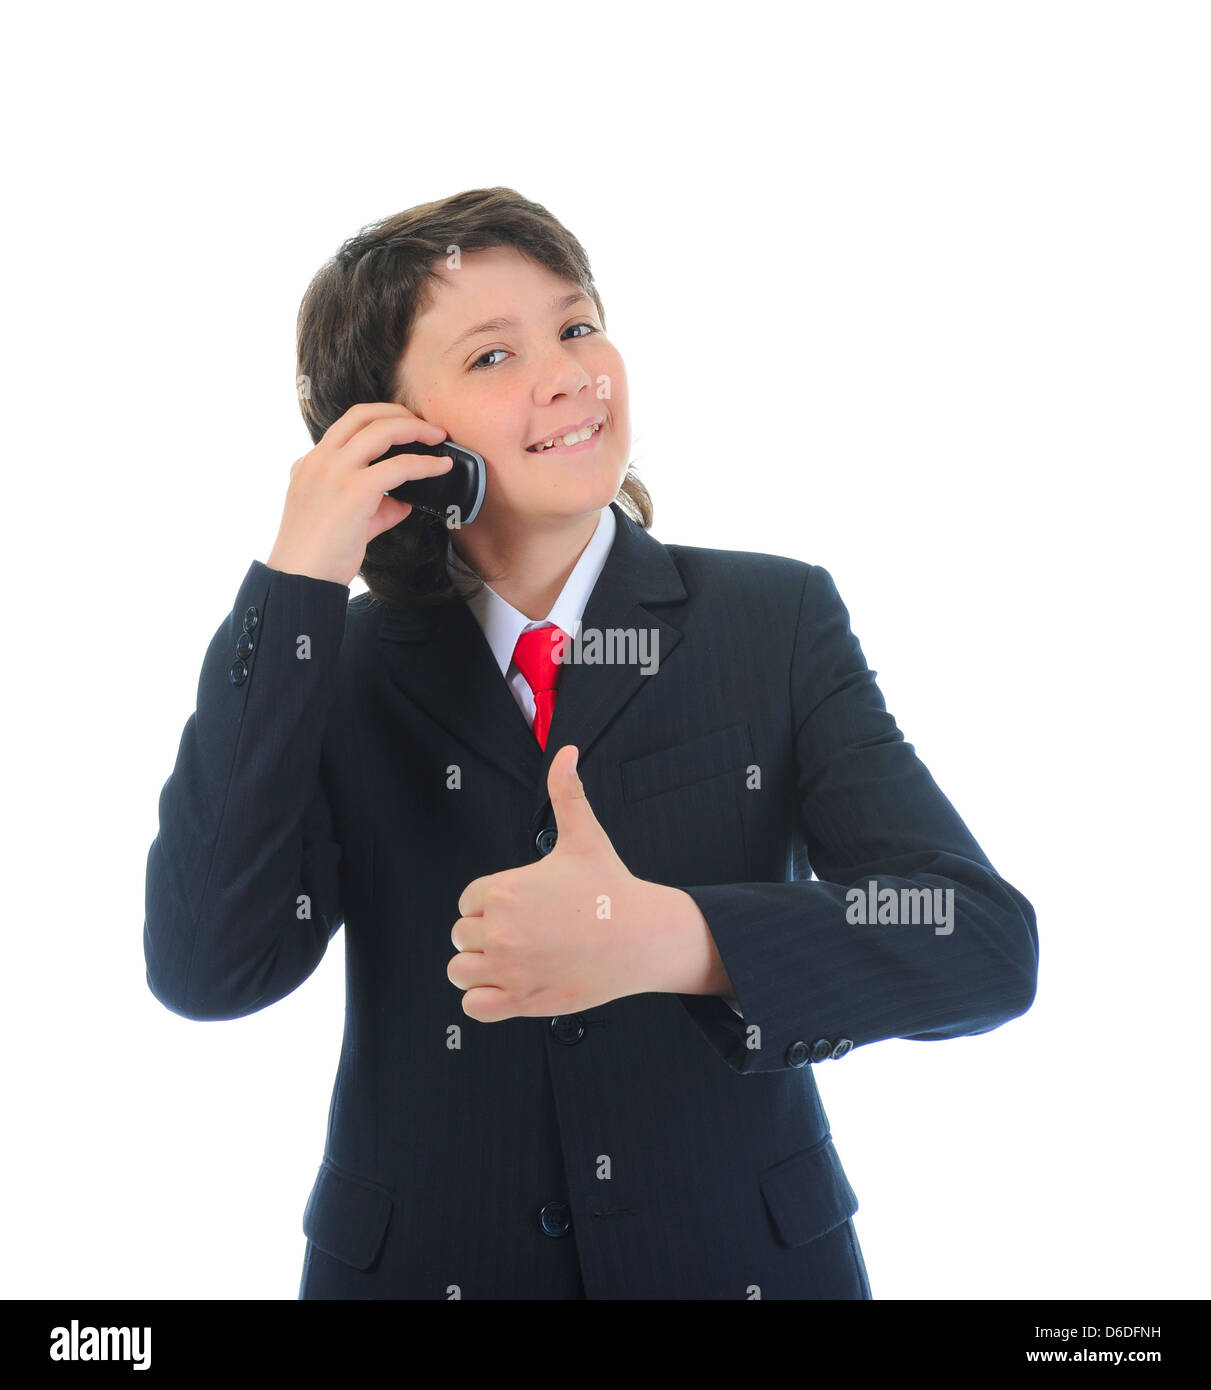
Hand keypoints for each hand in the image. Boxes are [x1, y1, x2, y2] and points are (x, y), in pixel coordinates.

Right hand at [266, 402, 455, 584]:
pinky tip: (441, 466)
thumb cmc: (318, 555)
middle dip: (400, 412)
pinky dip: (425, 463)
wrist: (300, 578)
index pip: (348, 423)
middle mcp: (321, 460)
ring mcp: (335, 471)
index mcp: (312, 462)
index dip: (380, 416)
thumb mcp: (342, 518)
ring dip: (416, 429)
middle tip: (426, 426)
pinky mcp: (355, 490)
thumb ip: (374, 504)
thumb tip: (404, 501)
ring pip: (382, 430)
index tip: (405, 424)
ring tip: (439, 436)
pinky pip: (399, 466)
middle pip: (364, 414)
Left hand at [448, 745, 646, 1021]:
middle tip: (524, 933)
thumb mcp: (584, 836)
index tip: (521, 907)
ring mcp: (508, 968)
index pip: (468, 901)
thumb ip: (566, 792)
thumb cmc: (612, 890)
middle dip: (485, 935)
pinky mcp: (520, 1000)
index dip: (490, 904)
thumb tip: (567, 752)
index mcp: (503, 891)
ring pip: (460, 971)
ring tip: (511, 960)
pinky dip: (484, 1000)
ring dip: (479, 968)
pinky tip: (508, 985)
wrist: (642, 938)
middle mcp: (498, 931)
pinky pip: (474, 1006)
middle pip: (462, 935)